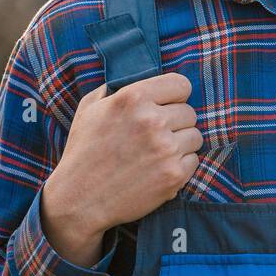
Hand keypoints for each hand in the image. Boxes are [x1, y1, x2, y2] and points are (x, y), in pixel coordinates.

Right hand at [41, 73, 202, 252]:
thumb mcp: (90, 108)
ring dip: (181, 144)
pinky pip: (194, 161)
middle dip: (175, 122)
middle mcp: (152, 120)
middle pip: (189, 112)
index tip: (167, 105)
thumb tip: (136, 76)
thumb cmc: (83, 152)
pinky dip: (181, 165)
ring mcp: (165, 149)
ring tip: (157, 153)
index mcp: (133, 97)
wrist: (79, 200)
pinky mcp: (174, 175)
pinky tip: (158, 169)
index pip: (181, 84)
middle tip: (155, 136)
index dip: (174, 96)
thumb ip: (116, 88)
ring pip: (195, 136)